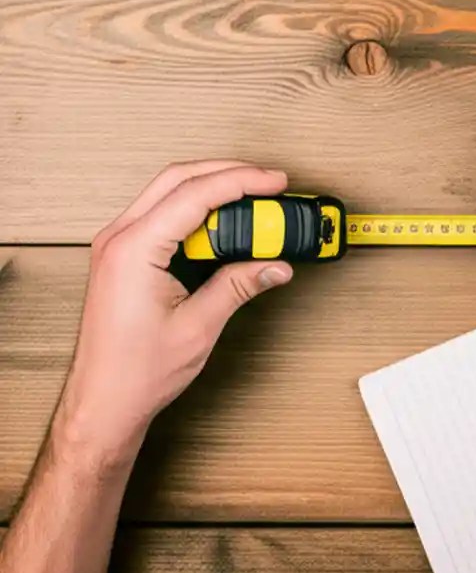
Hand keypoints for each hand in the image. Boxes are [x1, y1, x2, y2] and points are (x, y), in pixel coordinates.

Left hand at [55, 161, 293, 465]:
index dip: (241, 181)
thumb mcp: (199, 327)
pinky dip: (197, 209)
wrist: (104, 400)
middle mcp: (119, 239)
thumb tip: (275, 264)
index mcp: (133, 250)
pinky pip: (162, 214)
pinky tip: (224, 224)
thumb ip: (239, 286)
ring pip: (168, 191)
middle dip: (228, 172)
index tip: (274, 182)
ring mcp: (117, 245)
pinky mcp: (123, 256)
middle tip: (269, 182)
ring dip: (212, 188)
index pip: (194, 194)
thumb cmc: (134, 372)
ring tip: (254, 201)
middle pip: (178, 178)